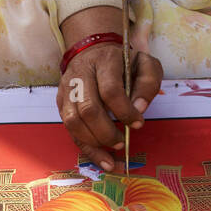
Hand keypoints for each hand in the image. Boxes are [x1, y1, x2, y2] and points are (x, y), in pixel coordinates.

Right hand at [57, 41, 162, 170]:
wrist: (93, 50)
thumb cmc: (123, 61)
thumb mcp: (145, 64)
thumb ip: (148, 84)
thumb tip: (139, 110)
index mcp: (103, 62)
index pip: (110, 91)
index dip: (124, 111)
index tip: (138, 123)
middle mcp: (80, 76)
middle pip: (88, 110)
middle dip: (107, 132)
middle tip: (122, 142)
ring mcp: (67, 90)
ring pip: (73, 122)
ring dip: (94, 143)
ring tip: (113, 153)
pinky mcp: (62, 104)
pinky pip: (70, 131)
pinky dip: (87, 149)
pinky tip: (103, 160)